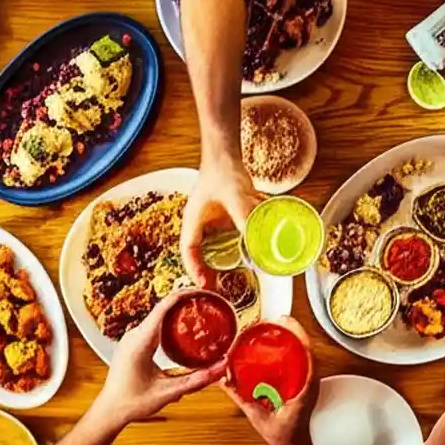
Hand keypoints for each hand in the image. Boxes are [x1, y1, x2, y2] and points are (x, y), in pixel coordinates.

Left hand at [89, 292, 227, 429]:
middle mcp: (133, 335)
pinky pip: (153, 325)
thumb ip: (197, 380)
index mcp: (140, 342)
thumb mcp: (168, 392)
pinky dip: (169, 322)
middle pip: (162, 308)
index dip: (183, 295)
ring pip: (157, 316)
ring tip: (198, 309)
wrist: (110, 410)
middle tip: (206, 300)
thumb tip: (220, 368)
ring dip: (177, 311)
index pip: (163, 307)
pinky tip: (182, 327)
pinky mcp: (133, 343)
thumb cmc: (132, 402)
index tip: (200, 290)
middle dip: (184, 301)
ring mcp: (132, 338)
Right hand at [180, 152, 261, 286]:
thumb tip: (255, 240)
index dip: (194, 268)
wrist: (227, 154)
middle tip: (216, 289)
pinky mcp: (225, 221)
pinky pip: (228, 241)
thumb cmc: (222, 171)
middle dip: (206, 273)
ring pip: (213, 250)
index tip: (203, 284)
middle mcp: (200, 225)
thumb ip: (244, 217)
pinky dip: (235, 251)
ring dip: (220, 265)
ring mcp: (212, 224)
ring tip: (229, 282)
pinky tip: (247, 259)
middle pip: (199, 255)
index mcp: (193, 220)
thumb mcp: (235, 196)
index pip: (188, 250)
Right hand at [221, 317, 315, 444]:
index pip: (308, 354)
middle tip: (280, 319)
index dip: (300, 334)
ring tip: (281, 326)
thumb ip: (239, 397)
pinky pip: (303, 362)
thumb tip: (224, 380)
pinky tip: (282, 344)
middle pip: (308, 349)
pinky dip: (294, 350)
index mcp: (306, 388)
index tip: (288, 322)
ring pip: (307, 354)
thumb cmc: (282, 434)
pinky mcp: (305, 384)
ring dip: (295, 339)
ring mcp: (310, 383)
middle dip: (295, 331)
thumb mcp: (257, 415)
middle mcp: (311, 383)